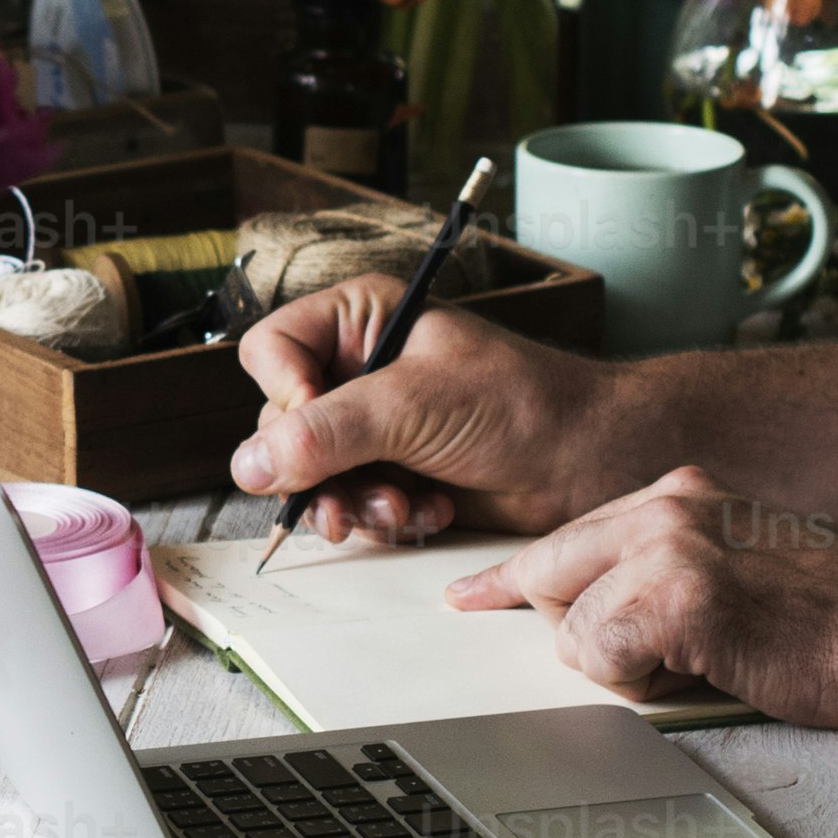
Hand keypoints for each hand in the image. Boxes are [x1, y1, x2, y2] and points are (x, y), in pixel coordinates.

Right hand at [224, 289, 658, 539]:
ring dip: (350, 503)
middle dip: (319, 469)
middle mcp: (356, 369)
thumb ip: (327, 433)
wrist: (586, 461)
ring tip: (400, 507)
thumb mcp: (415, 405)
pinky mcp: (389, 473)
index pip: (271, 351)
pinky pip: (346, 504)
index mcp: (359, 319)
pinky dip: (381, 518)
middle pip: (279, 424)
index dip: (284, 397)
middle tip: (351, 494)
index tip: (316, 432)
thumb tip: (250, 465)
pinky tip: (428, 511)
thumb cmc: (520, 404)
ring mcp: (371, 426)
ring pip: (308, 475)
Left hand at [440, 466, 837, 715]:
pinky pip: (602, 657)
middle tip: (664, 652)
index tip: (468, 594)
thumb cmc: (821, 622)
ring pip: (571, 631)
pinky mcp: (679, 596)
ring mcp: (669, 547)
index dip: (511, 576)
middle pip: (549, 576)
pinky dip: (644, 683)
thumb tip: (587, 608)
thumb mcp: (729, 567)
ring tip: (705, 656)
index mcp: (677, 493)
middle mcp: (665, 504)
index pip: (564, 536)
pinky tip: (706, 666)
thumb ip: (657, 570)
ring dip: (627, 667)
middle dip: (579, 632)